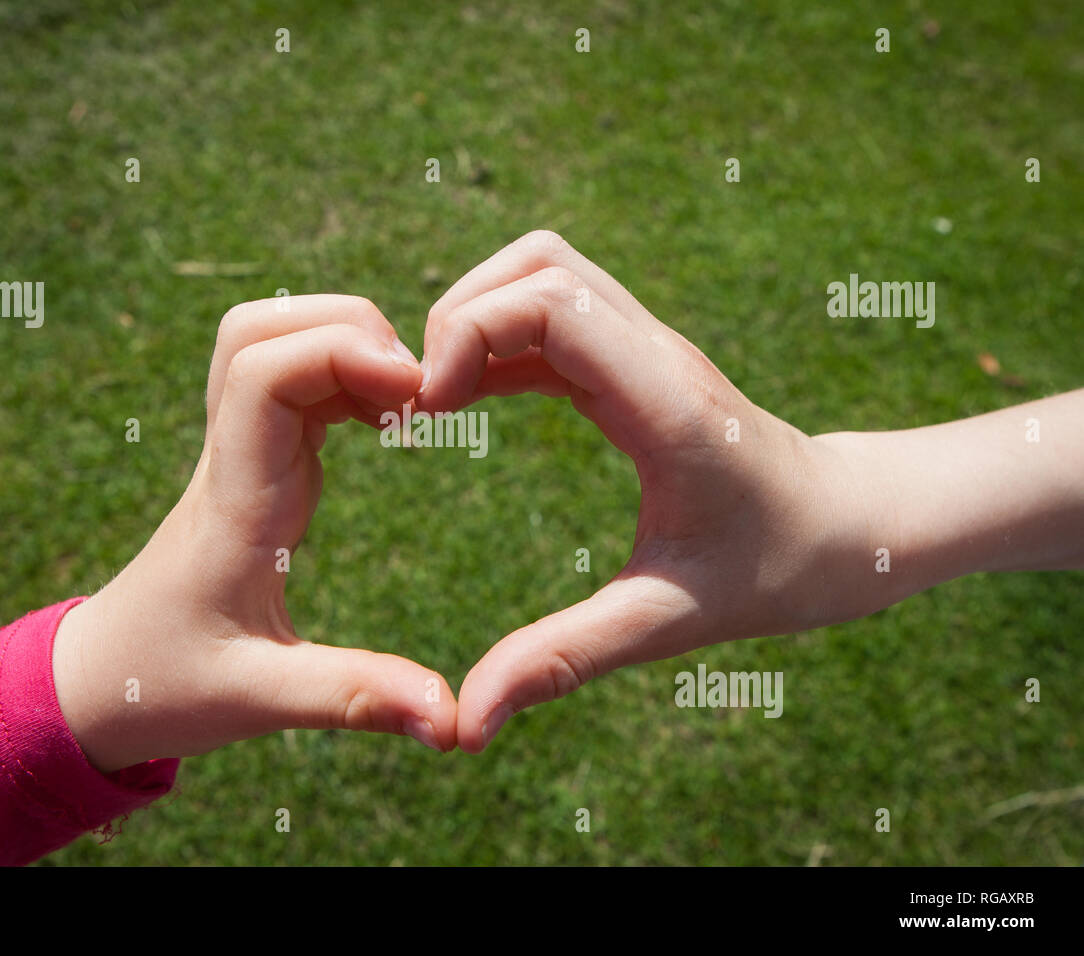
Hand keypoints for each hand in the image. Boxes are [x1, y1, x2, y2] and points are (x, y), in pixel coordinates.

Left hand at [53, 296, 457, 771]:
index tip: (414, 394)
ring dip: (344, 344)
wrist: (99, 680)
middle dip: (347, 328)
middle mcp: (230, 461)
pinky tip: (385, 421)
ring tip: (408, 403)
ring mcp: (236, 455)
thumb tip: (452, 719)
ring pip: (272, 343)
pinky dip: (343, 375)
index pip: (263, 374)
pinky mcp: (251, 464)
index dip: (342, 354)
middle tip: (417, 389)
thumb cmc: (167, 685)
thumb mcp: (261, 699)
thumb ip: (356, 697)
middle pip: (262, 328)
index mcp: (233, 504)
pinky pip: (289, 383)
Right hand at [416, 231, 875, 751]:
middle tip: (425, 406)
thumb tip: (464, 723)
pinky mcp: (637, 360)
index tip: (431, 413)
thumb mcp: (667, 622)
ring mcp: (648, 348)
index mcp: (666, 403)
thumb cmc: (779, 571)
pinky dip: (497, 341)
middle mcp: (655, 354)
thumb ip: (563, 662)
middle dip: (459, 315)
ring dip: (476, 318)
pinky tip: (469, 403)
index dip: (469, 333)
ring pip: (543, 274)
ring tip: (439, 402)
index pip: (551, 301)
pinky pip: (553, 317)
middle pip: (537, 264)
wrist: (854, 526)